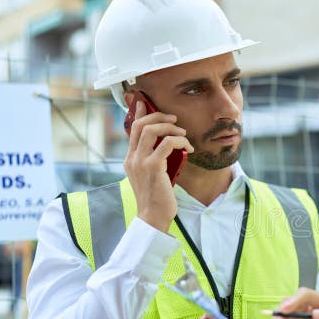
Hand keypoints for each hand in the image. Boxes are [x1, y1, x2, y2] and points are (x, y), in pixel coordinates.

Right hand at [124, 100, 192, 231]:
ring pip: (152, 130)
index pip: (132, 129)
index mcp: (130, 159)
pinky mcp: (153, 167)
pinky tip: (188, 148)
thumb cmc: (157, 198)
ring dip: (171, 128)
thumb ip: (155, 160)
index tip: (144, 102)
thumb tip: (167, 146)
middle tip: (175, 119)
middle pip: (141, 125)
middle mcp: (132, 158)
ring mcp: (141, 162)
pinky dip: (179, 141)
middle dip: (159, 116)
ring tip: (183, 134)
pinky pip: (167, 144)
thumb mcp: (152, 176)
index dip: (139, 113)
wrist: (153, 216)